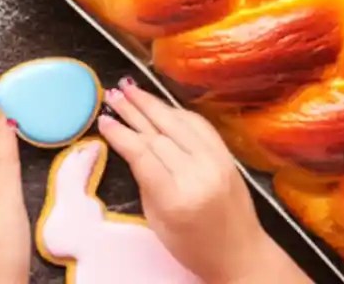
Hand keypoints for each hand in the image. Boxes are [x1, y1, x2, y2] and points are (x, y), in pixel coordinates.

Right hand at [98, 78, 311, 283]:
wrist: (241, 255)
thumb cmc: (191, 246)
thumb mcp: (156, 219)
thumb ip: (144, 179)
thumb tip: (130, 143)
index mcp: (176, 198)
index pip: (142, 154)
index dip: (120, 133)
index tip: (102, 119)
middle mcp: (199, 174)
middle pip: (159, 133)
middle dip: (133, 110)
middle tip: (113, 93)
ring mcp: (217, 162)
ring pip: (179, 123)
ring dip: (152, 103)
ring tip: (130, 88)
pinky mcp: (228, 156)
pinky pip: (200, 125)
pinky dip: (177, 112)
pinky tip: (160, 104)